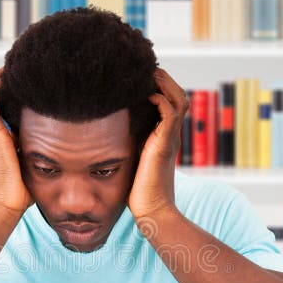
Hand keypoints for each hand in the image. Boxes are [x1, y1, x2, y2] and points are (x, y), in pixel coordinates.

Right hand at [0, 68, 33, 214]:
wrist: (4, 204)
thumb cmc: (20, 192)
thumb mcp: (31, 164)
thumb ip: (38, 151)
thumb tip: (62, 148)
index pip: (0, 106)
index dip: (11, 92)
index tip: (31, 83)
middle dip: (5, 80)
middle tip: (25, 67)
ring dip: (0, 77)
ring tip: (18, 64)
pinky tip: (12, 74)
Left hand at [127, 68, 185, 220]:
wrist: (152, 212)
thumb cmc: (138, 193)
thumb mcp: (131, 162)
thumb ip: (126, 146)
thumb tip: (104, 135)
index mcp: (164, 138)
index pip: (169, 103)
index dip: (158, 88)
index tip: (138, 78)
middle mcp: (170, 135)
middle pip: (178, 95)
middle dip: (163, 80)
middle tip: (144, 69)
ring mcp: (170, 139)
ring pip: (177, 98)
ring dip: (163, 83)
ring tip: (146, 73)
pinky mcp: (164, 144)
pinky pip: (169, 112)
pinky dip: (159, 98)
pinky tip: (144, 93)